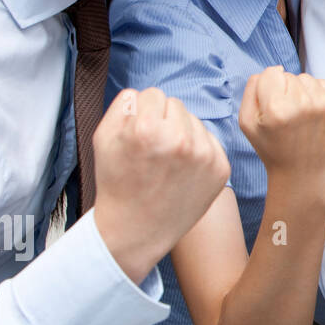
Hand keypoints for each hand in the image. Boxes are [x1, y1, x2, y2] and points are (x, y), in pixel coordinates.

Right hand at [93, 87, 231, 281]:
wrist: (135, 231)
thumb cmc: (117, 183)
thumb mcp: (103, 138)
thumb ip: (123, 105)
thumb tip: (145, 94)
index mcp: (146, 129)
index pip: (152, 95)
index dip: (141, 114)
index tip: (137, 136)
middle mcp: (180, 139)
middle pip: (175, 105)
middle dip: (162, 121)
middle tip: (152, 150)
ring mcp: (204, 155)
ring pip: (194, 121)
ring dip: (181, 133)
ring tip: (165, 162)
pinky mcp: (221, 168)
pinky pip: (210, 140)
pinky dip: (198, 150)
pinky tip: (182, 171)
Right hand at [238, 66, 324, 190]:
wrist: (304, 172)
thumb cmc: (273, 147)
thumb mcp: (247, 122)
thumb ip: (252, 89)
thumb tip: (273, 69)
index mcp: (277, 109)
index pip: (270, 73)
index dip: (268, 88)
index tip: (271, 106)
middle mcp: (303, 104)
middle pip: (289, 75)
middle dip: (285, 90)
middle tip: (287, 116)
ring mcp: (324, 104)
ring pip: (306, 78)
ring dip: (301, 92)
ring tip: (300, 116)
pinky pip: (322, 83)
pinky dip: (316, 95)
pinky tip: (312, 115)